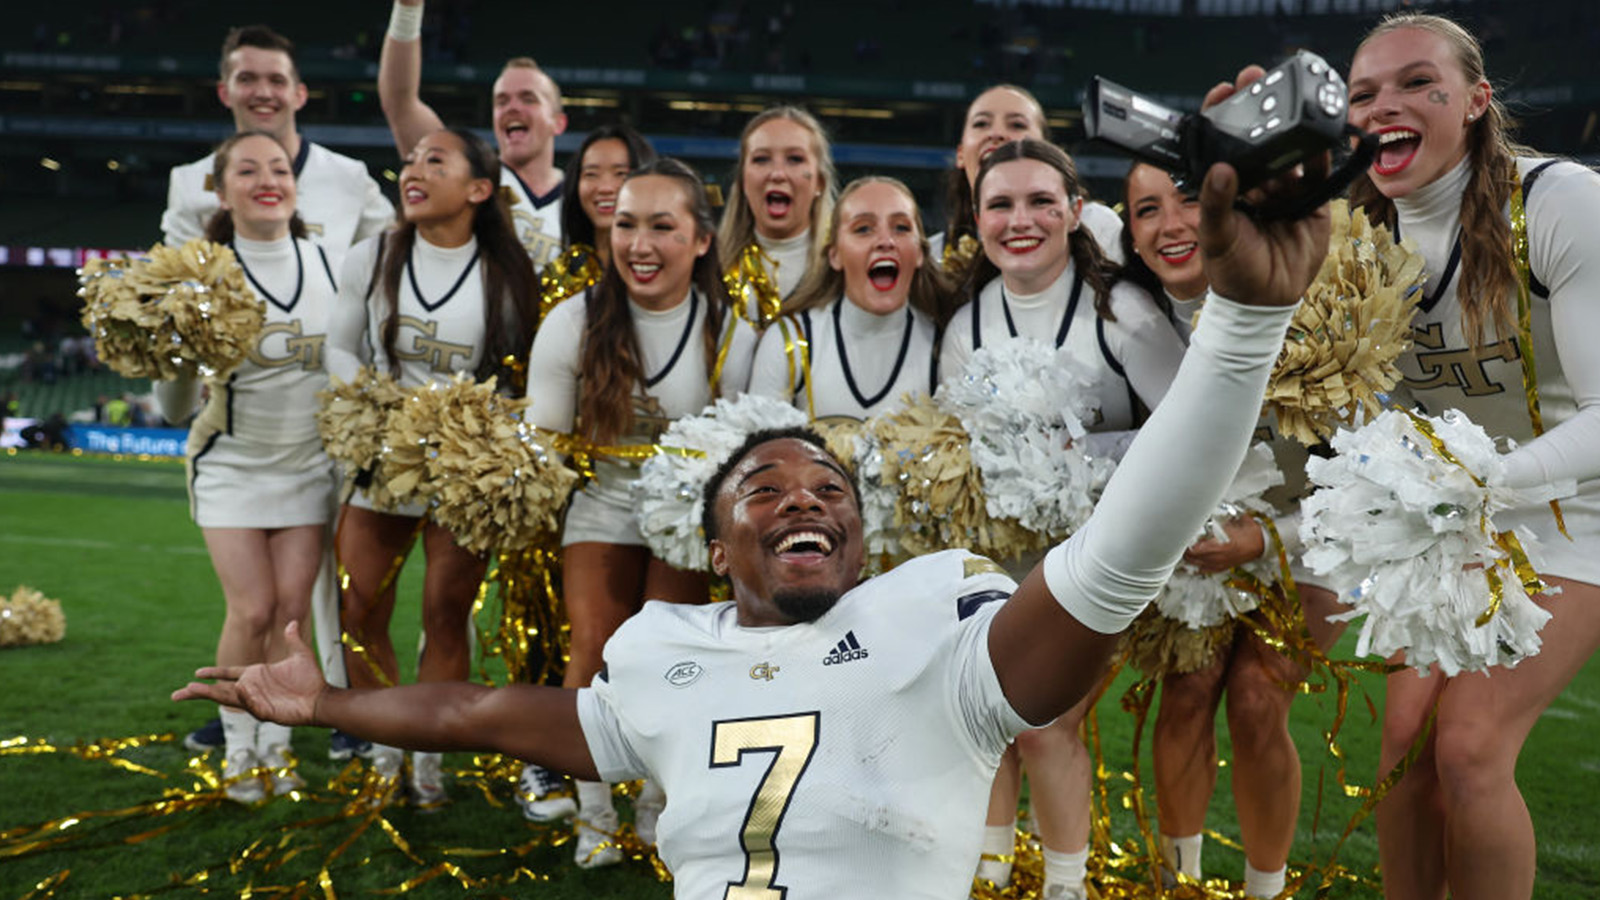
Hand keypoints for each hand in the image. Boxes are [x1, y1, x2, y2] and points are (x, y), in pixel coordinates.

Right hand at [172, 621, 328, 725]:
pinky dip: (243, 698)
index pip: (228, 673)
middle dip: (199, 692)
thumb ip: (293, 639)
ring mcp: (257, 700)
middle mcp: (252, 688)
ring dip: (211, 695)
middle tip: (177, 693)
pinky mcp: (265, 711)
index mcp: (256, 674)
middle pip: (220, 690)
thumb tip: (292, 621)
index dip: (213, 673)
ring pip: (228, 699)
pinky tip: (237, 690)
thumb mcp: (301, 654)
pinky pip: (250, 705)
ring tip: (191, 691)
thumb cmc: (310, 679)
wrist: (321, 698)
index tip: (196, 673)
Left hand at [1183, 516, 1265, 573]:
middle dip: (1184, 548)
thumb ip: (1213, 520)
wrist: (1260, 543)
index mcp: (1219, 546)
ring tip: (1185, 547)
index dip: (1184, 542)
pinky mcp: (1220, 568)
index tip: (1180, 534)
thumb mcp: (1229, 521)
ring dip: (1188, 556)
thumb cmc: (1247, 531)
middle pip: (1190, 557)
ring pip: (1194, 563)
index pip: (1193, 548)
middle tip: (1181, 540)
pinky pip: (1203, 569)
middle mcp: (1217, 558)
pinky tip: (1193, 558)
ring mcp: (1218, 564)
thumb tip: (1199, 515)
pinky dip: (1196, 564)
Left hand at [1197, 67, 1332, 306]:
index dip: (1223, 116)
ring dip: (1292, 129)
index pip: (1223, 145)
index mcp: (1228, 189)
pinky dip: (1325, 153)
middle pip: (1259, 141)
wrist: (1265, 302)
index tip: (1224, 90)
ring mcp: (1286, 191)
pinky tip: (1325, 132)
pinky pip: (1321, 174)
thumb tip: (1221, 168)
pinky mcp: (1313, 203)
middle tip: (1258, 77)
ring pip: (1291, 152)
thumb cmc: (1232, 270)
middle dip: (1260, 110)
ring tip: (1293, 100)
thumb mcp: (1216, 237)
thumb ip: (1215, 203)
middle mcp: (1256, 185)